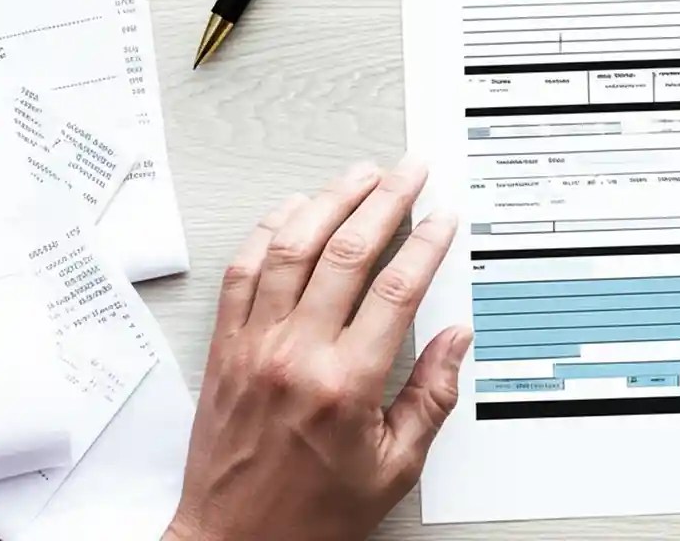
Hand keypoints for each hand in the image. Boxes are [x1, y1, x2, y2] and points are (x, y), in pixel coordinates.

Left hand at [165, 157, 471, 540]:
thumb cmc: (311, 514)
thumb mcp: (394, 467)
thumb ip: (430, 397)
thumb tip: (454, 339)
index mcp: (344, 383)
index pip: (396, 289)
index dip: (426, 243)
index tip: (443, 219)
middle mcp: (295, 354)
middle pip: (346, 252)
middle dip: (385, 200)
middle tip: (409, 172)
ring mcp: (254, 345)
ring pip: (291, 248)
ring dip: (329, 201)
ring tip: (359, 176)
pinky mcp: (225, 347)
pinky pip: (243, 271)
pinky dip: (269, 231)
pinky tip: (293, 210)